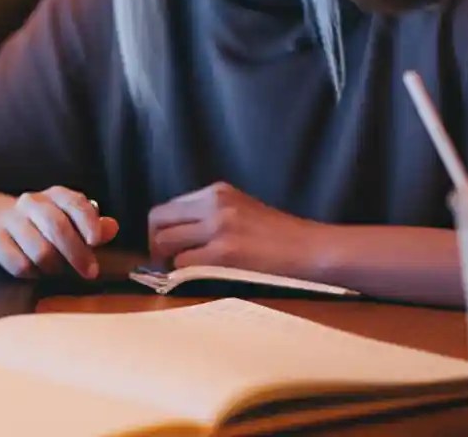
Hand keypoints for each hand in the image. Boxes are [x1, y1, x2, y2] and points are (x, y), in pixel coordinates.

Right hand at [0, 186, 119, 278]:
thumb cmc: (38, 224)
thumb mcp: (66, 220)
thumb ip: (91, 226)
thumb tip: (112, 228)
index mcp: (55, 195)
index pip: (74, 203)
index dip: (88, 222)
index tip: (95, 242)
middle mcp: (32, 202)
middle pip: (57, 227)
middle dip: (76, 254)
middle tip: (89, 272)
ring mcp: (10, 220)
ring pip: (40, 251)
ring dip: (53, 268)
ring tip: (56, 270)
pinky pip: (19, 264)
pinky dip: (32, 274)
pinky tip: (34, 271)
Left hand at [147, 182, 324, 276]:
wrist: (312, 248)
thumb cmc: (281, 236)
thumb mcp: (242, 211)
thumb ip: (212, 215)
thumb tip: (180, 235)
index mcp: (217, 191)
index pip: (168, 206)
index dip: (161, 229)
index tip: (168, 246)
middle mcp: (214, 202)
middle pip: (158, 218)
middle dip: (155, 243)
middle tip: (165, 262)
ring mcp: (219, 225)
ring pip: (164, 240)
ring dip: (165, 259)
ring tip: (178, 271)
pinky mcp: (225, 252)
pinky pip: (183, 262)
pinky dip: (181, 272)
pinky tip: (193, 277)